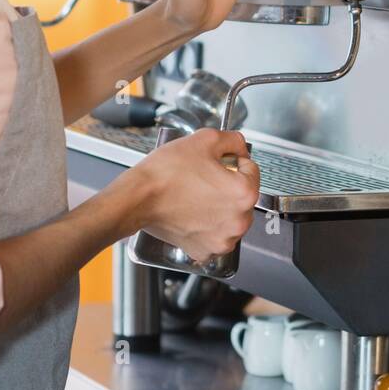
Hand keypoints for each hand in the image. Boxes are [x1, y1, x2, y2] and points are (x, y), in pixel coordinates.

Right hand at [130, 129, 259, 259]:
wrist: (136, 198)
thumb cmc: (166, 174)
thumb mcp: (205, 139)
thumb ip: (232, 140)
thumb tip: (241, 147)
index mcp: (244, 194)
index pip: (251, 169)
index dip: (234, 160)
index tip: (218, 163)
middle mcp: (238, 222)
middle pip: (243, 195)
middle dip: (228, 184)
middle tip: (203, 178)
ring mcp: (221, 240)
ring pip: (230, 216)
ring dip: (219, 205)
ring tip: (196, 194)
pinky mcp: (204, 250)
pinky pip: (214, 234)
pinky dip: (206, 224)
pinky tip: (191, 211)